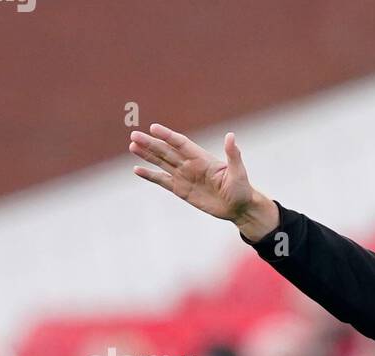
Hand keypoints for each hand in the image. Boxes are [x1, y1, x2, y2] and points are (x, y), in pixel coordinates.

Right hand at [129, 124, 277, 240]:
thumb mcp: (238, 172)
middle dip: (150, 144)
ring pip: (161, 163)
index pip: (181, 143)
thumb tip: (231, 136)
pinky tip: (137, 169)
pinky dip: (150, 175)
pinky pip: (162, 181)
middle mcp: (190, 165)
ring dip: (147, 155)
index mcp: (202, 158)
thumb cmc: (241, 189)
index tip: (153, 128)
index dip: (168, 136)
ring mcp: (184, 176)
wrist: (239, 208)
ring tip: (132, 146)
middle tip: (134, 135)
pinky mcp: (181, 190)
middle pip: (166, 151)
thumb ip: (233, 155)